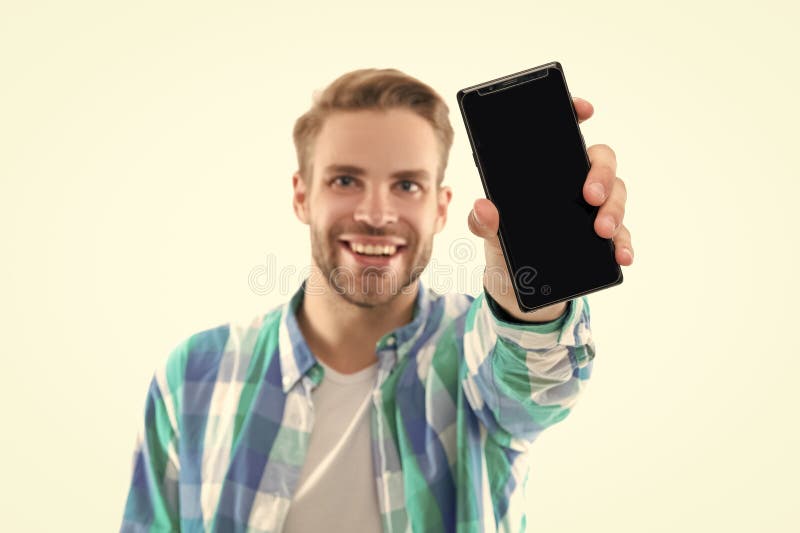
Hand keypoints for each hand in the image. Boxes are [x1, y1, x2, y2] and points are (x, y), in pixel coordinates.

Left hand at [467, 96, 632, 321]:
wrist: (518, 292)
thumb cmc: (505, 249)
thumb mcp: (488, 237)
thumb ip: (482, 222)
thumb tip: (483, 206)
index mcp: (545, 173)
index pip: (564, 133)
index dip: (575, 114)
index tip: (584, 110)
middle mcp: (573, 184)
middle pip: (601, 161)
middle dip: (601, 174)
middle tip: (589, 195)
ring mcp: (591, 210)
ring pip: (617, 194)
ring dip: (615, 210)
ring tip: (603, 231)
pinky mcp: (603, 239)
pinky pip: (622, 235)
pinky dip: (625, 244)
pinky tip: (622, 256)